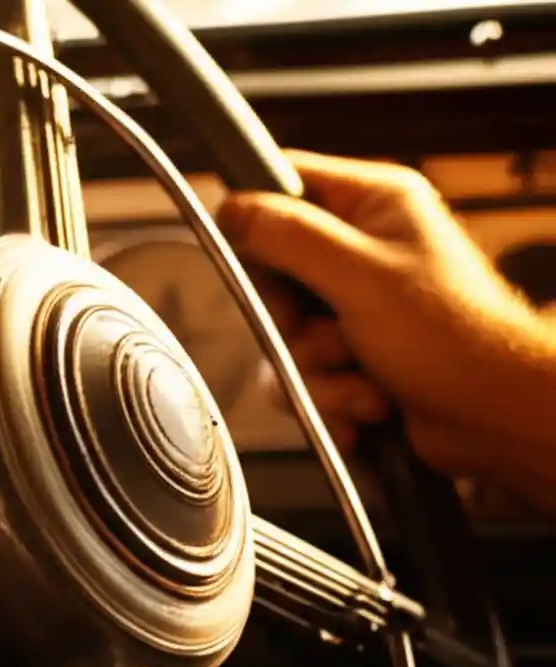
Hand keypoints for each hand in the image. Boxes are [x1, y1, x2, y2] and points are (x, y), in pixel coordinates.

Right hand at [218, 150, 555, 491]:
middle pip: (272, 269)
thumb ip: (290, 237)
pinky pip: (302, 371)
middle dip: (289, 321)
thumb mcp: (361, 276)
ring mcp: (356, 303)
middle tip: (319, 335)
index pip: (285, 182)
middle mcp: (363, 248)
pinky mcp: (352, 353)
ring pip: (284, 332)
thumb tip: (232, 208)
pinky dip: (326, 396)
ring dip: (313, 370)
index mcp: (375, 204)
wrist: (498, 419)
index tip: (242, 255)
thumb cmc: (459, 339)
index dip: (253, 218)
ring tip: (360, 382)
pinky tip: (363, 406)